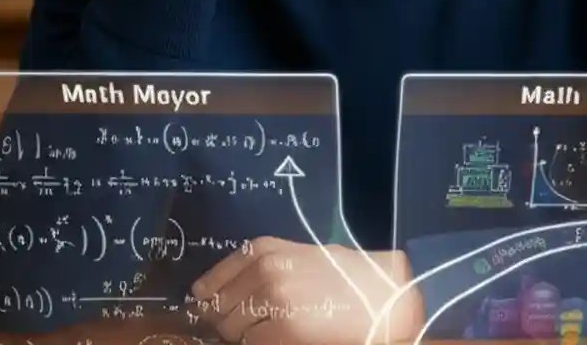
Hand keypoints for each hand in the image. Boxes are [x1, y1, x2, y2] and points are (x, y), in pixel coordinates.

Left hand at [191, 236, 423, 343]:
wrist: (381, 295)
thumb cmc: (341, 278)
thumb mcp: (294, 259)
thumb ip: (255, 271)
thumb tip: (205, 297)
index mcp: (261, 250)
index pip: (209, 285)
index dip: (209, 305)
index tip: (215, 315)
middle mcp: (262, 270)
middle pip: (217, 312)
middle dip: (228, 324)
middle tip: (253, 327)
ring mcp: (272, 300)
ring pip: (231, 332)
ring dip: (244, 337)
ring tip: (271, 331)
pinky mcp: (283, 329)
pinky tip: (281, 339)